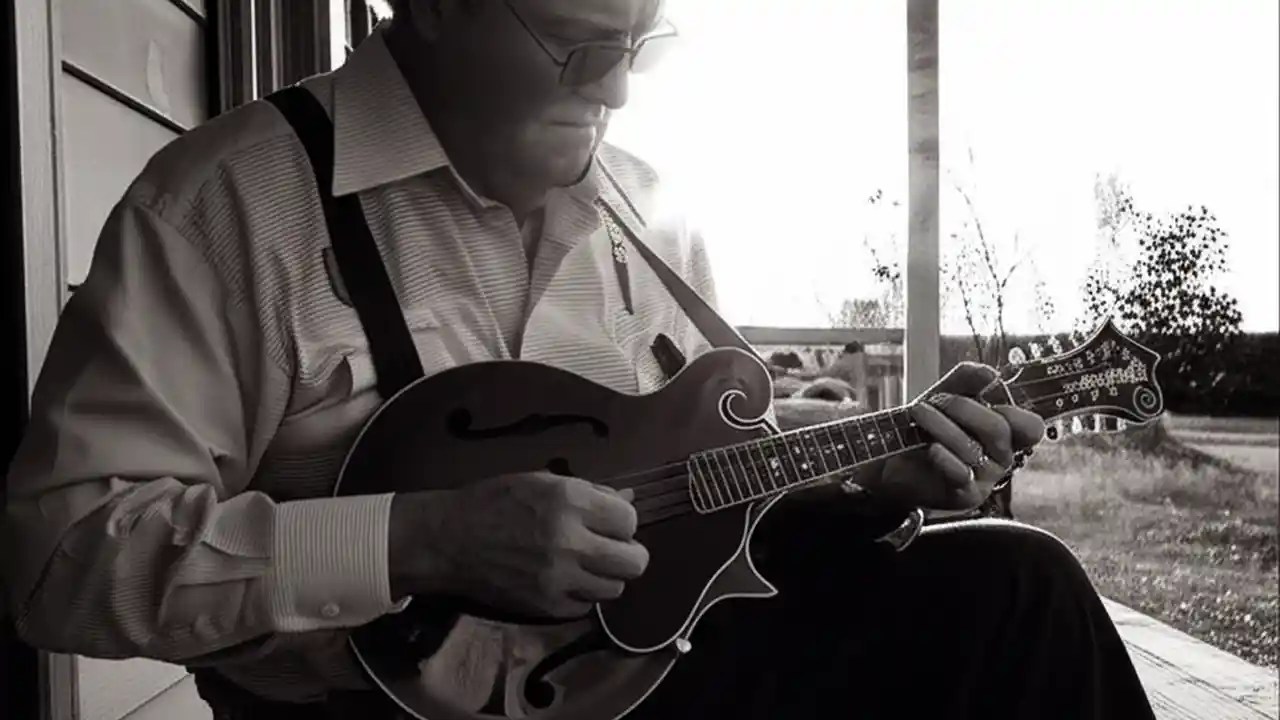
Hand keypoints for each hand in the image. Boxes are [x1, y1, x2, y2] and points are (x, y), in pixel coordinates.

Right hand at [389, 472, 649, 618]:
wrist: (448, 540)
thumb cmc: (494, 501)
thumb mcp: (542, 481)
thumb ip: (589, 491)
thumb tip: (628, 497)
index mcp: (570, 500)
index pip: (630, 519)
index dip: (624, 521)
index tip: (611, 523)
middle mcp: (569, 540)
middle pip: (634, 562)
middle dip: (629, 554)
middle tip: (613, 549)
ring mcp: (558, 578)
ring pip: (614, 588)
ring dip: (606, 576)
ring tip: (588, 565)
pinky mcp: (545, 606)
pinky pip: (586, 606)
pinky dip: (582, 594)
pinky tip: (566, 579)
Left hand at [864, 362, 1044, 510]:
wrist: (894, 460)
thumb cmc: (927, 427)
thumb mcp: (945, 395)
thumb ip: (967, 380)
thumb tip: (989, 374)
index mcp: (1005, 432)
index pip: (1031, 427)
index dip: (1014, 410)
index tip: (985, 394)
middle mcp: (1001, 456)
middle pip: (998, 429)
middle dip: (963, 408)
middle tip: (935, 399)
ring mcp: (985, 477)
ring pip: (973, 448)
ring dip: (941, 425)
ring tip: (918, 412)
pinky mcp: (965, 494)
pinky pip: (962, 474)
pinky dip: (945, 458)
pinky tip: (931, 448)